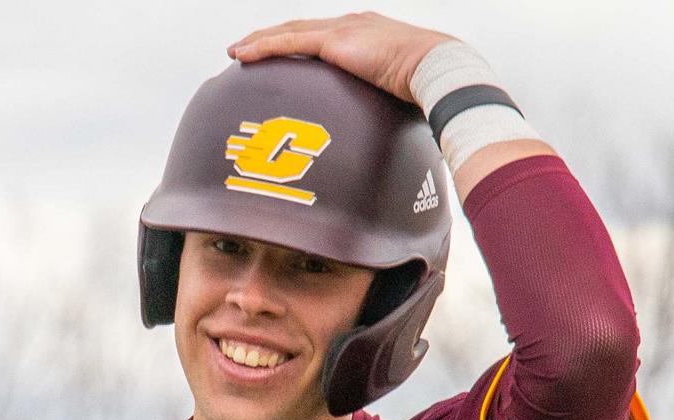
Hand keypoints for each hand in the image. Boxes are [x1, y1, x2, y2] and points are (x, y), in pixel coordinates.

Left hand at [228, 12, 455, 103]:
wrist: (436, 68)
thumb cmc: (430, 86)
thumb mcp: (402, 94)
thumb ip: (386, 107)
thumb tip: (387, 140)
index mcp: (367, 34)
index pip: (323, 36)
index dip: (299, 42)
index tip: (282, 53)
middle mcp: (351, 25)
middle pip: (300, 29)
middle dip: (271, 38)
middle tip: (247, 50)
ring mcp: (342, 29)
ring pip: (288, 32)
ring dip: (259, 41)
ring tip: (237, 52)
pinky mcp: (335, 40)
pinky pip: (288, 42)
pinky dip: (263, 47)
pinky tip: (243, 54)